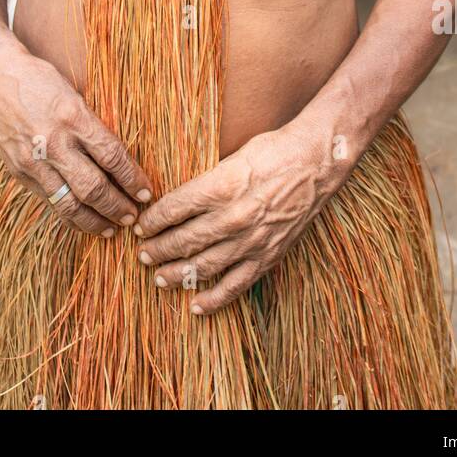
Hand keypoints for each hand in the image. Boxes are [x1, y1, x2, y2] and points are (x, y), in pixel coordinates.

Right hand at [0, 38, 151, 236]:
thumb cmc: (38, 77)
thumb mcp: (72, 93)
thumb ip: (90, 124)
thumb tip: (119, 157)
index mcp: (73, 116)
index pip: (112, 156)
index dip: (133, 179)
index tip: (147, 193)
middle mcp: (54, 142)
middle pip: (93, 187)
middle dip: (117, 206)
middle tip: (134, 218)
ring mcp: (33, 160)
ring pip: (69, 203)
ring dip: (94, 220)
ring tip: (112, 228)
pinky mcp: (18, 171)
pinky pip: (49, 200)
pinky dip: (69, 214)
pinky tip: (83, 219)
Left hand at [133, 122, 344, 313]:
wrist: (316, 162)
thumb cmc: (273, 151)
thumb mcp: (231, 157)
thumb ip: (206, 183)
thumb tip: (177, 202)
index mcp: (221, 186)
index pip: (174, 209)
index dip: (153, 220)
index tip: (140, 226)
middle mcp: (233, 217)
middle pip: (184, 240)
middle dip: (158, 249)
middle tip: (142, 254)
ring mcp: (251, 240)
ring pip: (203, 266)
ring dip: (176, 274)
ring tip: (157, 278)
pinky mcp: (268, 256)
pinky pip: (236, 285)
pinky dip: (214, 299)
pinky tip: (195, 305)